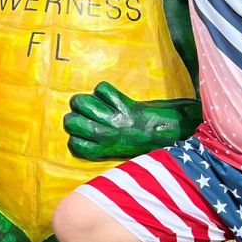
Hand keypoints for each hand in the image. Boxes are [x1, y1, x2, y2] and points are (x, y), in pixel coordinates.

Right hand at [64, 83, 201, 159]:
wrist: (170, 132)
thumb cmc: (144, 144)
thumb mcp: (118, 152)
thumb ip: (100, 145)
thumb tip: (80, 130)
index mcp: (103, 151)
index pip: (73, 143)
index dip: (75, 135)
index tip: (83, 132)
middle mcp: (106, 136)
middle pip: (70, 121)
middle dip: (75, 114)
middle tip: (87, 113)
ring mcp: (115, 120)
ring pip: (82, 102)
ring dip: (86, 99)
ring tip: (96, 102)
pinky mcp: (126, 105)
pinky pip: (102, 89)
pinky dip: (105, 90)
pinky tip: (112, 97)